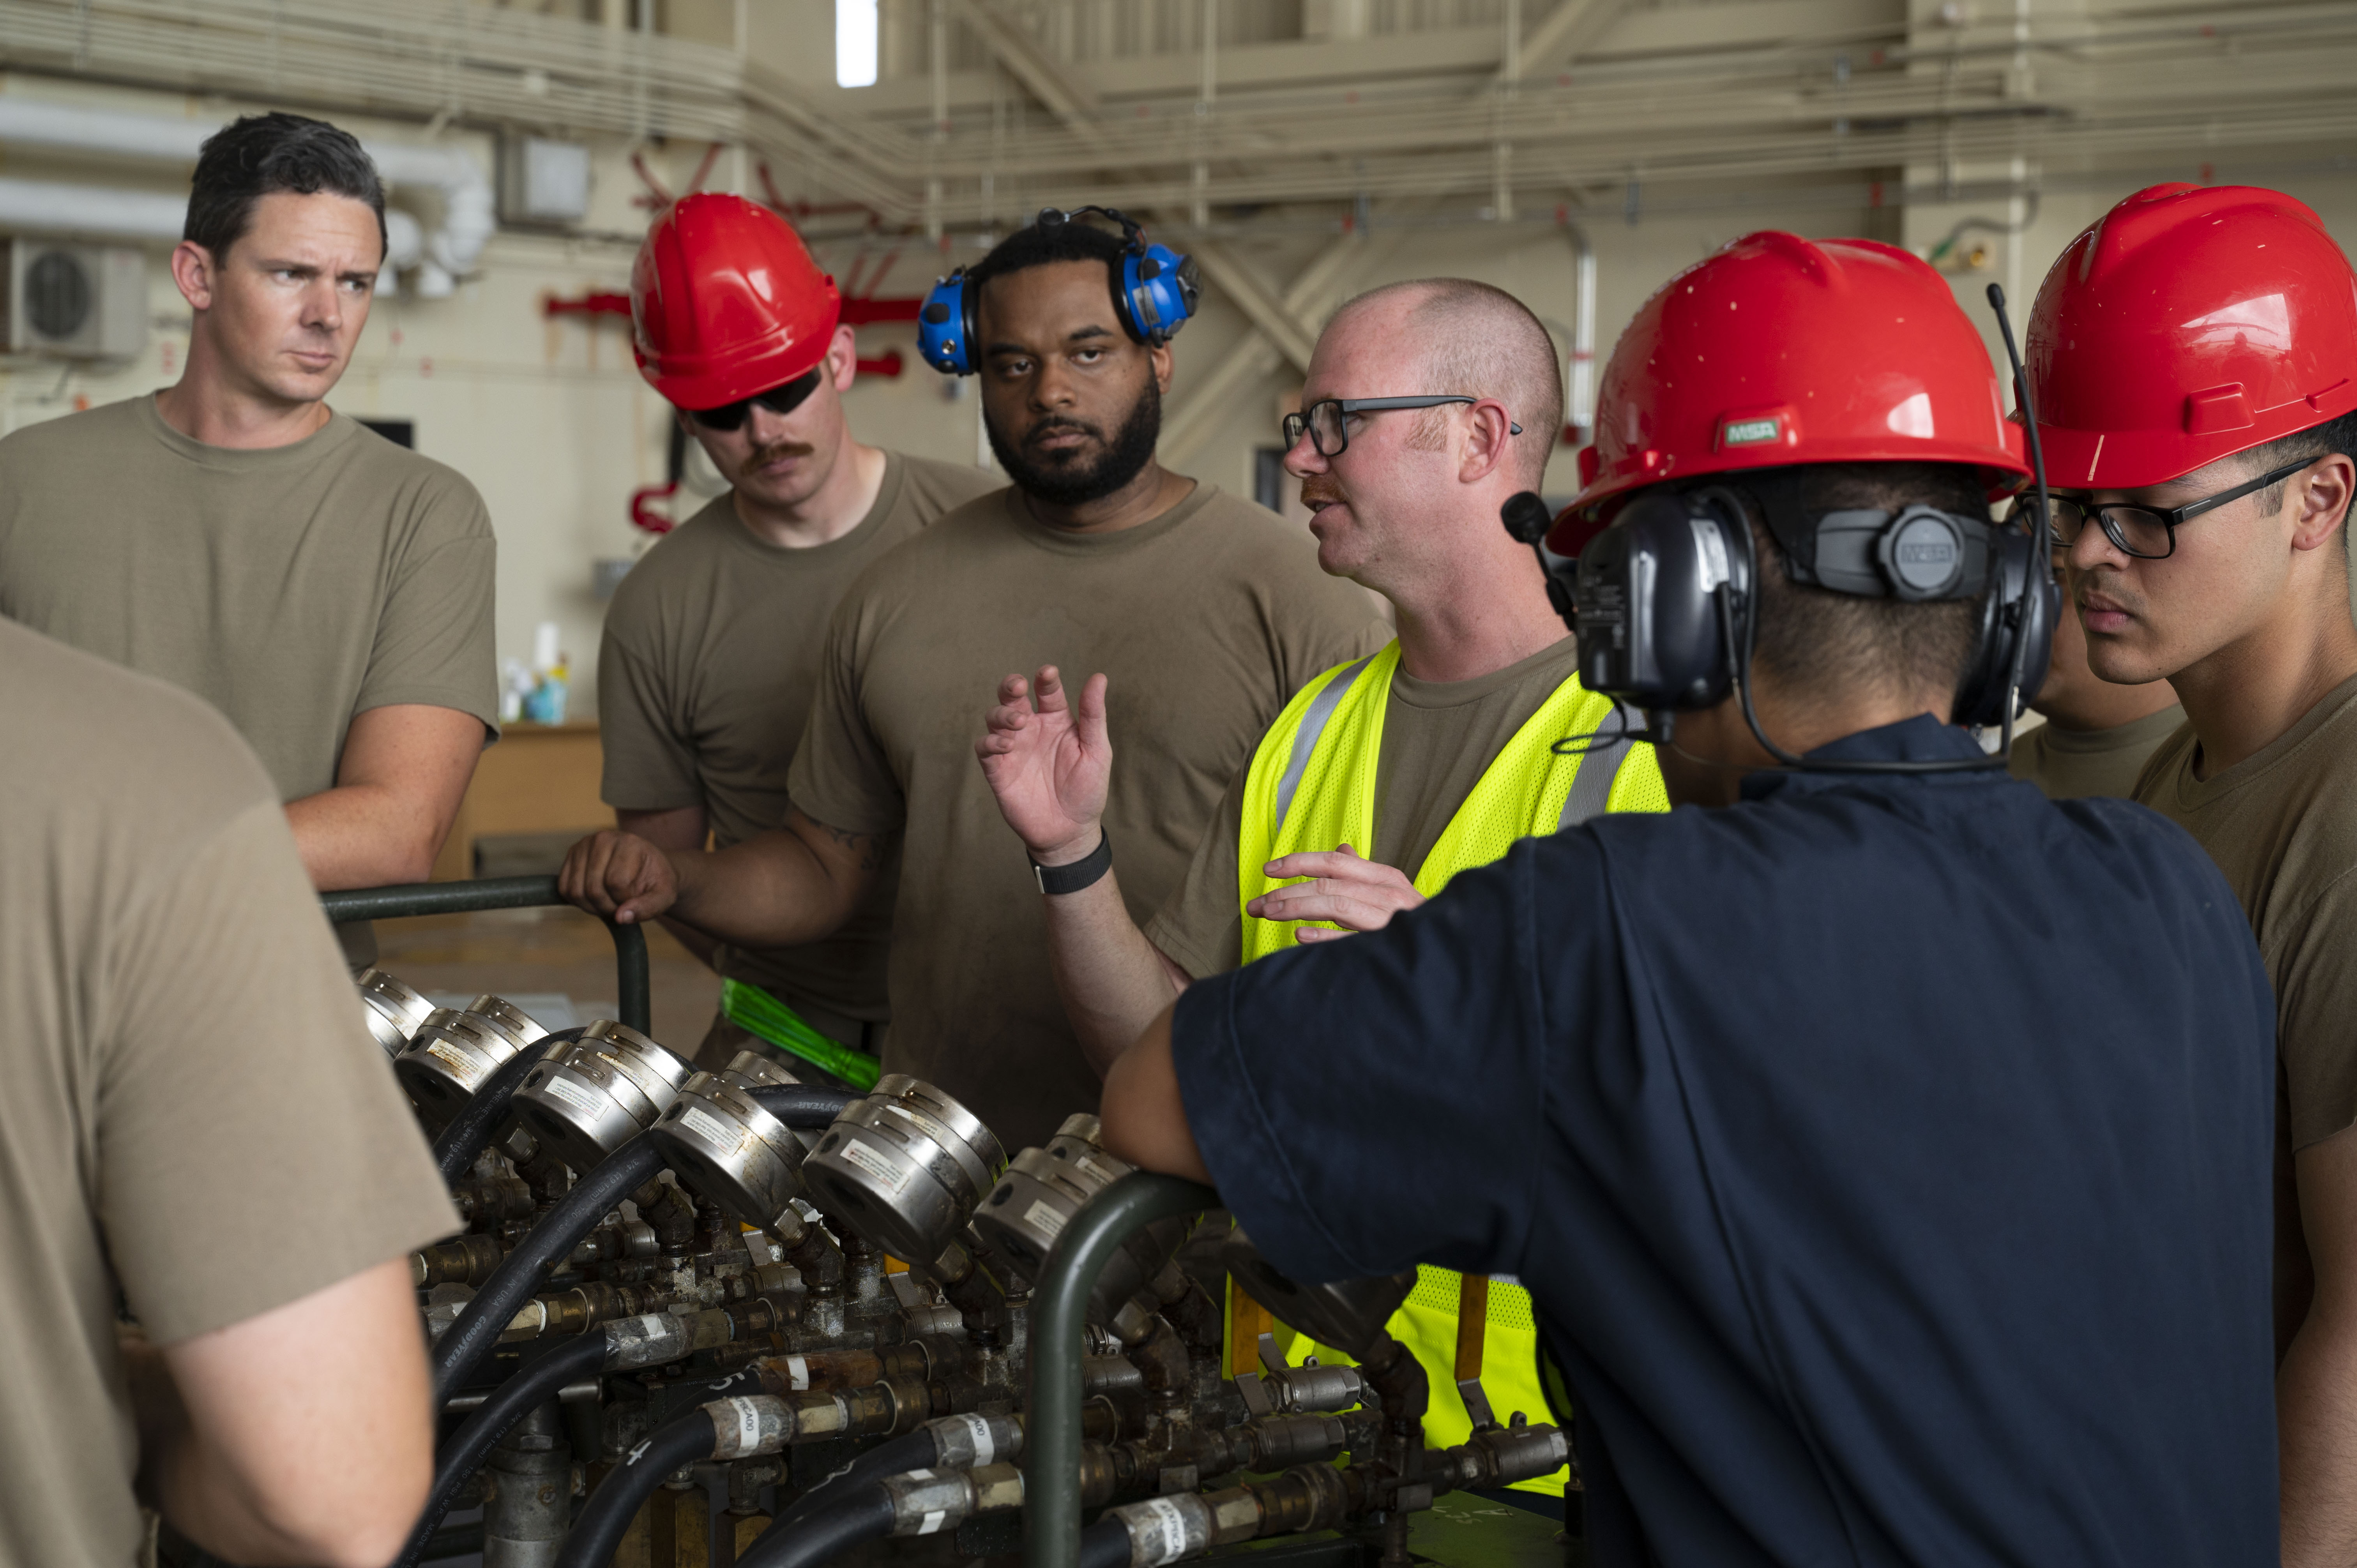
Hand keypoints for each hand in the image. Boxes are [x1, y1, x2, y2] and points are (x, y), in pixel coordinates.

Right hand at [559, 829, 679, 923]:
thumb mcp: (665, 895)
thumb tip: (620, 917)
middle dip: (607, 907)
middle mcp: (603, 838)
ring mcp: (583, 845)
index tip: (634, 899)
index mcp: (629, 843)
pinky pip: (563, 888)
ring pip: (575, 891)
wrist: (647, 868)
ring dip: (592, 907)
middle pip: (593, 889)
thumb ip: (648, 907)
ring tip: (609, 902)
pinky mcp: (571, 856)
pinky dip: (578, 901)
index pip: (616, 882)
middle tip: (620, 906)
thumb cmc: (656, 881)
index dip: (624, 900)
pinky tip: (595, 898)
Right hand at [975, 665, 1111, 863]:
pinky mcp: (998, 770)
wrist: (1071, 831)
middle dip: (1011, 685)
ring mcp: (1013, 749)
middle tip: (1018, 686)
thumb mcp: (1096, 750)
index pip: (1047, 691)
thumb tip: (1099, 677)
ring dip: (1003, 714)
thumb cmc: (1087, 790)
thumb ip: (1093, 714)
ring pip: (995, 718)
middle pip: (1012, 697)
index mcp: (1056, 720)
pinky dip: (991, 741)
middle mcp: (1031, 730)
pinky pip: (985, 748)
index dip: (1046, 679)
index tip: (1048, 673)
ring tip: (1019, 722)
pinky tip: (1007, 744)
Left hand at [1245, 844, 1423, 943]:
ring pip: (1333, 904)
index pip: (1334, 862)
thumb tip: (1342, 848)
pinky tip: (1300, 936)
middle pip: (1327, 884)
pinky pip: (1350, 940)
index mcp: (1385, 877)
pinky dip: (1324, 937)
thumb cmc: (1416, 922)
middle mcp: (1387, 893)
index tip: (1268, 870)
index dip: (1298, 862)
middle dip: (1285, 892)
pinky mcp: (1388, 945)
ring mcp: (1388, 919)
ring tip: (1268, 914)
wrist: (1449, 950)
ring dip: (1295, 908)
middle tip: (1255, 905)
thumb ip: (1363, 871)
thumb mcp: (1392, 891)